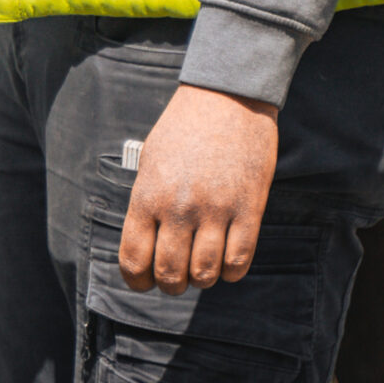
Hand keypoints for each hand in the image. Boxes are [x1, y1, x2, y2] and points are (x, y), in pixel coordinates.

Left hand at [119, 84, 278, 294]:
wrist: (226, 97)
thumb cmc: (184, 128)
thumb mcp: (151, 162)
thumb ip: (147, 204)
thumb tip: (146, 247)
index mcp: (147, 196)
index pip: (134, 259)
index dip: (138, 281)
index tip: (144, 282)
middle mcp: (178, 207)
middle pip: (170, 274)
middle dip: (171, 285)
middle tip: (176, 279)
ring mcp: (216, 210)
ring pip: (205, 274)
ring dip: (202, 279)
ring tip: (202, 268)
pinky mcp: (249, 208)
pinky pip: (240, 260)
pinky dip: (231, 270)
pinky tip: (227, 259)